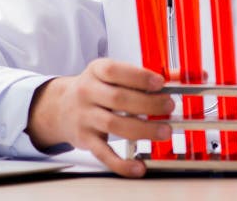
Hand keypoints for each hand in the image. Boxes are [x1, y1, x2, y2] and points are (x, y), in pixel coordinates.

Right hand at [26, 58, 173, 177]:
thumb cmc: (96, 88)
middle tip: (169, 106)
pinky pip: (104, 153)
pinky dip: (122, 162)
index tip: (160, 83)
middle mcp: (87, 92)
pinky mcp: (85, 140)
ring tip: (164, 131)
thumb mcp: (112, 74)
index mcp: (97, 71)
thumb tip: (176, 77)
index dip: (138, 77)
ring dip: (143, 129)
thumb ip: (141, 75)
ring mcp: (85, 117)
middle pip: (118, 98)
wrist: (60, 107)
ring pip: (114, 125)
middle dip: (148, 103)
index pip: (115, 71)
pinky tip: (138, 166)